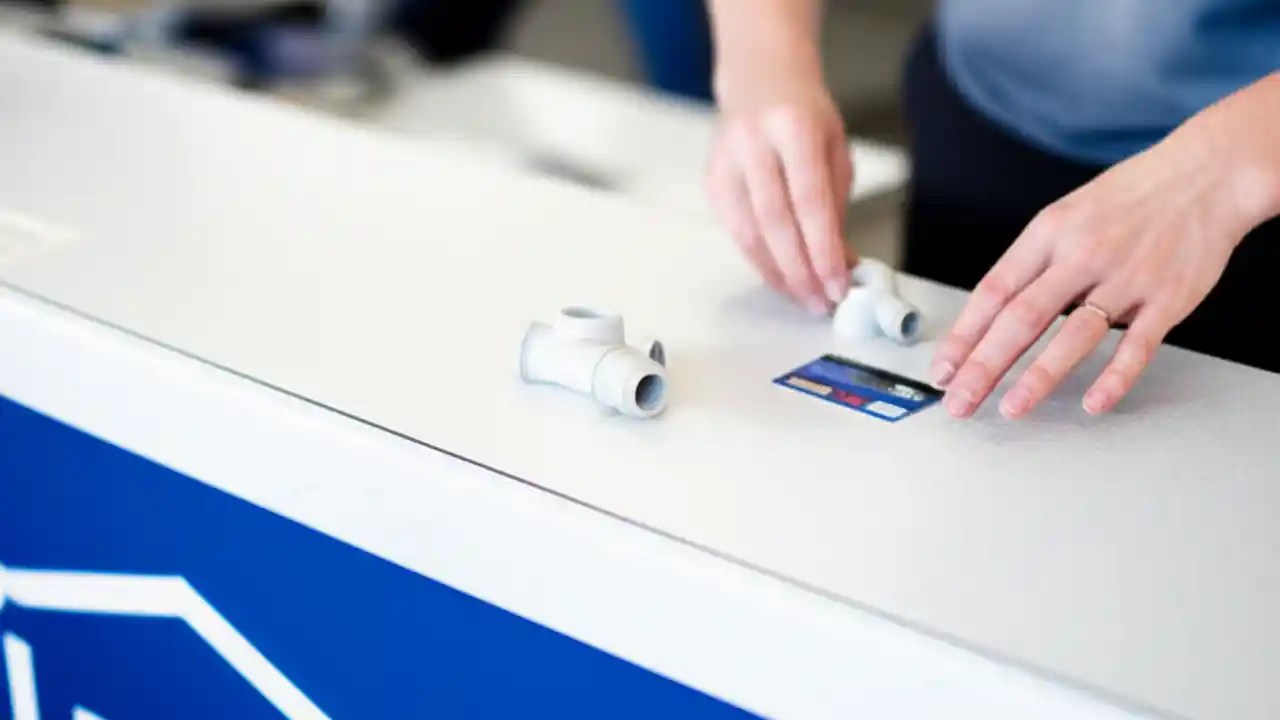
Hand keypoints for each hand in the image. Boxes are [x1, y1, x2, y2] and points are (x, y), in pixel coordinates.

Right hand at [706, 67, 853, 314]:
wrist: (758, 77)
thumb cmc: (803, 114)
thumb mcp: (834, 148)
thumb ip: (836, 205)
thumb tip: (841, 263)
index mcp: (792, 128)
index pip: (810, 202)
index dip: (824, 250)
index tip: (838, 284)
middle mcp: (753, 143)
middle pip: (776, 223)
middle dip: (800, 271)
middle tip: (820, 302)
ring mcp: (725, 161)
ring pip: (749, 234)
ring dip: (778, 274)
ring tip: (803, 298)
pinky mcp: (711, 180)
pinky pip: (735, 231)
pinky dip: (759, 259)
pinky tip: (780, 277)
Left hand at [931, 119, 1273, 418]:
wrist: (1207, 173)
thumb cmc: (1132, 198)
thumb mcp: (1067, 215)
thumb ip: (1034, 263)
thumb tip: (993, 314)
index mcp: (1049, 233)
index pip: (993, 291)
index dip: (964, 335)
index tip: (942, 370)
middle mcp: (1082, 254)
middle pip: (1022, 318)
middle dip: (984, 366)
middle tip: (960, 401)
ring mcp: (1126, 277)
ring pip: (1074, 334)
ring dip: (1039, 376)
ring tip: (1012, 408)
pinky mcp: (1168, 298)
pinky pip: (1138, 345)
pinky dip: (1115, 377)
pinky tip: (1092, 403)